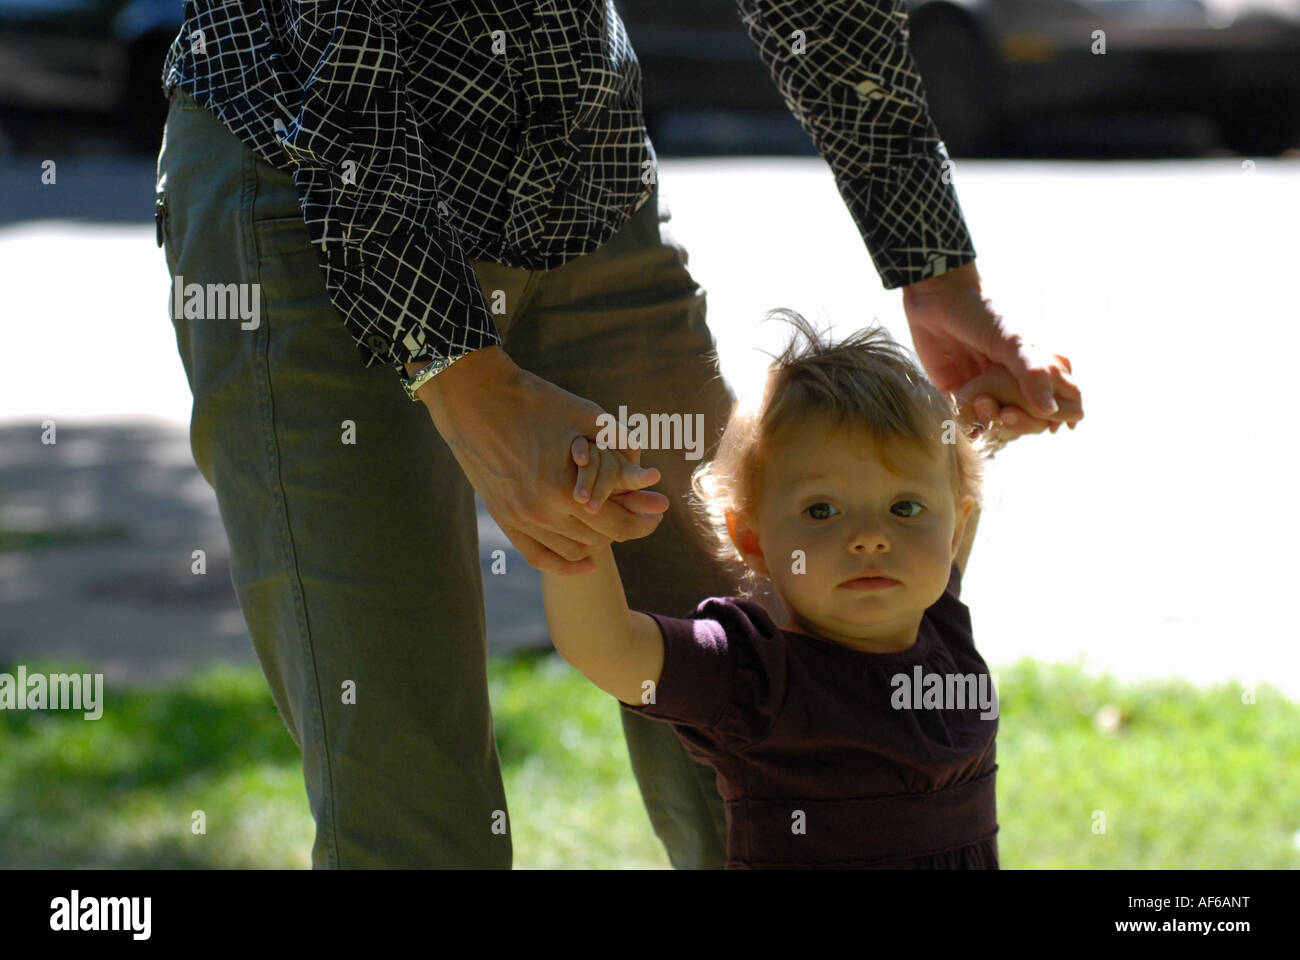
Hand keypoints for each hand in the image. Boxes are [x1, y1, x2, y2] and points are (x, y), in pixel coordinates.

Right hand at [413, 346, 667, 573]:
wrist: (475, 396)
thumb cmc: (535, 400)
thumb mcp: (585, 416)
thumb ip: (619, 447)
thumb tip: (650, 475)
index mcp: (565, 489)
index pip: (619, 522)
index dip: (645, 518)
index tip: (659, 509)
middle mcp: (541, 513)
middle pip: (600, 539)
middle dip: (628, 528)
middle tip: (644, 515)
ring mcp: (519, 519)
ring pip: (573, 551)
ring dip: (598, 541)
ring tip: (614, 522)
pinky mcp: (503, 518)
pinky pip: (539, 556)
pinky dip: (565, 564)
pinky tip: (587, 562)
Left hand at [902, 261, 1081, 422]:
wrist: (937, 297)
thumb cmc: (982, 313)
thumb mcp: (1012, 341)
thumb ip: (1032, 375)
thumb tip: (1050, 412)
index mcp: (1040, 367)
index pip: (1064, 403)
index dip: (1060, 417)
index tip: (1047, 422)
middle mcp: (1017, 382)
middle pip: (1032, 421)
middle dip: (1021, 423)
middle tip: (1004, 412)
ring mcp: (989, 390)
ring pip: (1001, 426)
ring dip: (994, 424)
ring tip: (981, 403)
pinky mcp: (959, 395)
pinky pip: (968, 423)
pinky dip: (969, 428)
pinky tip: (968, 421)